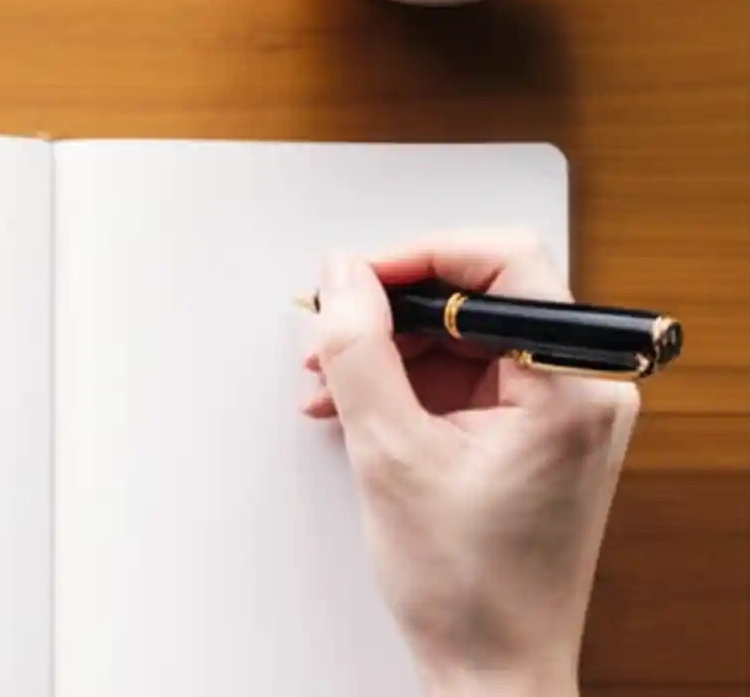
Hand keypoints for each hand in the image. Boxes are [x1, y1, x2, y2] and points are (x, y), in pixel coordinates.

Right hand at [303, 235, 638, 696]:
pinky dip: (410, 386)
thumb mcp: (390, 454)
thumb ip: (359, 351)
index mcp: (571, 387)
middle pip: (479, 300)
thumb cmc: (467, 590)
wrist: (490, 666)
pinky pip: (468, 379)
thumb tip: (342, 276)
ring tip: (330, 383)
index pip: (503, 263)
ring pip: (465, 340)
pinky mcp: (537, 434)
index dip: (418, 257)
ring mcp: (563, 412)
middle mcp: (583, 389)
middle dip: (391, 313)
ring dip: (391, 353)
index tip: (356, 278)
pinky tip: (358, 406)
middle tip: (329, 327)